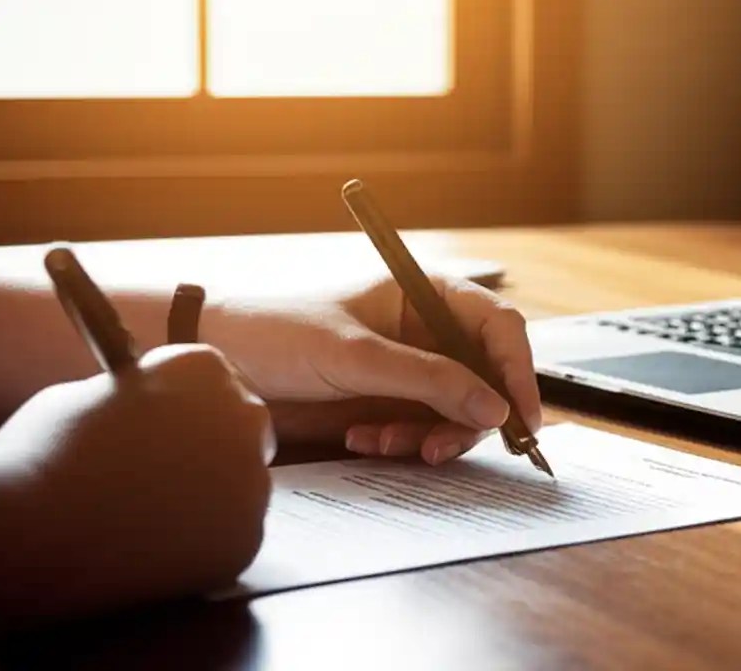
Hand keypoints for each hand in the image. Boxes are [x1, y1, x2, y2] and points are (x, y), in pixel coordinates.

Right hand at [0, 345, 272, 607]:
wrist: (33, 533)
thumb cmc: (44, 453)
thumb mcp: (90, 395)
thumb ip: (139, 398)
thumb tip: (149, 412)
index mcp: (204, 370)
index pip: (212, 378)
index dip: (185, 402)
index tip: (163, 422)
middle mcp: (244, 418)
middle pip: (242, 428)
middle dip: (213, 446)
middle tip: (166, 474)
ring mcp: (253, 482)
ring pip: (242, 488)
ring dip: (210, 498)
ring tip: (150, 520)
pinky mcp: (247, 540)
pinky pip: (232, 537)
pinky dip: (204, 545)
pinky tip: (158, 553)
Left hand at [200, 275, 542, 465]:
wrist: (219, 365)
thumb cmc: (278, 333)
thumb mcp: (356, 355)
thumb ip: (428, 380)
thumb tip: (494, 407)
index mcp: (426, 294)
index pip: (499, 326)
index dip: (518, 369)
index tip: (522, 414)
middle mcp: (427, 331)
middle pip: (486, 377)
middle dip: (469, 416)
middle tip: (440, 446)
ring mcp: (411, 370)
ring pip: (458, 413)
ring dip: (430, 436)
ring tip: (387, 443)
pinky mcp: (390, 404)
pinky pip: (423, 432)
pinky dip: (402, 444)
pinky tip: (362, 438)